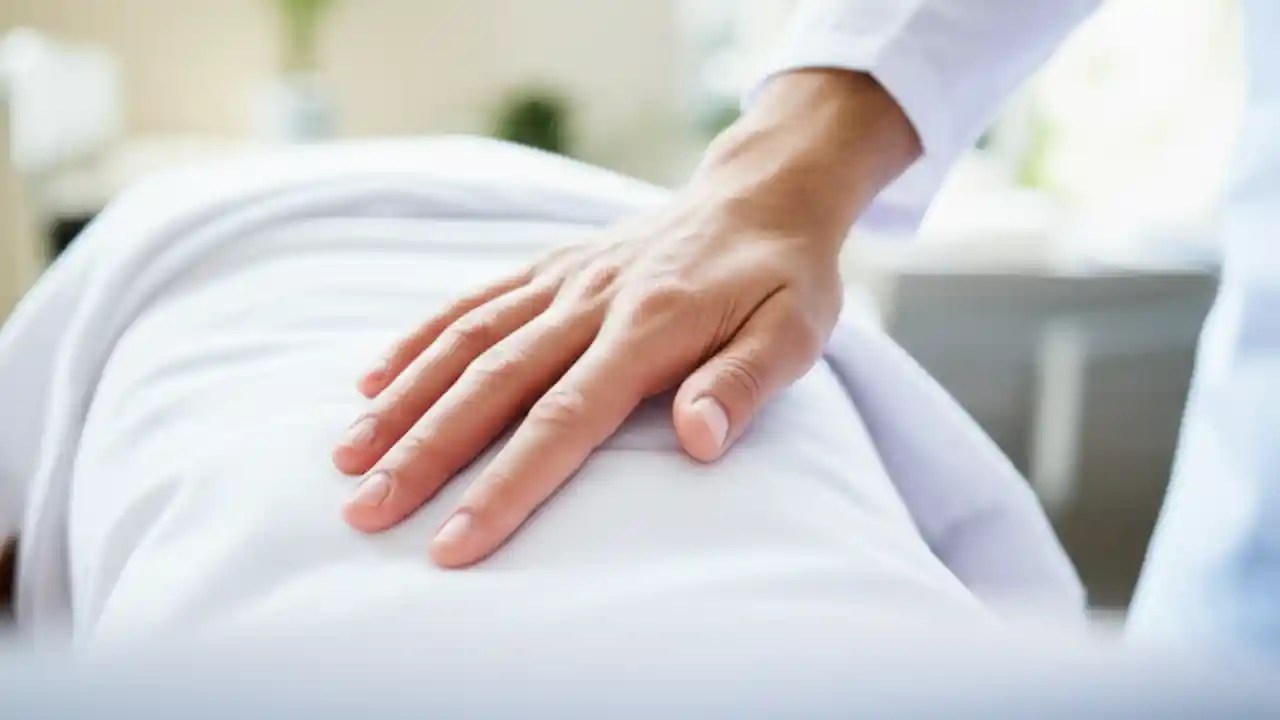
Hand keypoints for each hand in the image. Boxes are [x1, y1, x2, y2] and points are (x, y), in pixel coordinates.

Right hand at [331, 71, 920, 566]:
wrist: (760, 195)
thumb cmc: (783, 279)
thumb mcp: (795, 332)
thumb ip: (744, 384)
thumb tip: (698, 441)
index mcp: (651, 327)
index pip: (565, 420)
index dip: (506, 485)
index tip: (451, 544)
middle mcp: (590, 301)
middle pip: (493, 384)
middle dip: (425, 453)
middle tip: (364, 512)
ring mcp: (562, 280)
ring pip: (466, 341)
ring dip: (404, 401)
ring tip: (348, 459)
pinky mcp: (548, 267)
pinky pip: (473, 301)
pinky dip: (419, 339)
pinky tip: (373, 381)